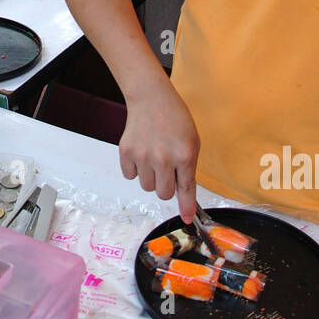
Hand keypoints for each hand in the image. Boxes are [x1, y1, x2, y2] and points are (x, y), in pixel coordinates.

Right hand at [119, 82, 200, 222]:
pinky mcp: (126, 153)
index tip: (187, 219)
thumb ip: (188, 169)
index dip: (187, 207)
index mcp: (185, 155)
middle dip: (166, 186)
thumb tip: (182, 197)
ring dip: (151, 177)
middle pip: (163, 194)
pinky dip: (136, 169)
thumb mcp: (191, 143)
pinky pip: (130, 176)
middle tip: (166, 169)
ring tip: (154, 157)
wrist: (151, 98)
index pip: (187, 189)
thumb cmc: (175, 119)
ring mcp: (143, 156)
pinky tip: (142, 152)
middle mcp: (163, 158)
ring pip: (147, 187)